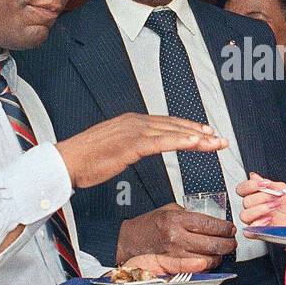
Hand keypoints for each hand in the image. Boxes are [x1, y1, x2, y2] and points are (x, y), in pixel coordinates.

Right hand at [57, 114, 227, 188]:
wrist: (66, 162)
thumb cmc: (85, 160)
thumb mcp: (113, 149)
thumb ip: (130, 145)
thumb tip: (141, 148)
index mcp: (131, 122)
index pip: (166, 123)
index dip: (188, 127)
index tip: (206, 132)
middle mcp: (135, 122)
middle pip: (174, 125)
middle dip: (199, 131)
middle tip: (220, 138)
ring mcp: (133, 131)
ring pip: (172, 132)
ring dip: (197, 137)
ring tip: (216, 142)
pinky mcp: (130, 144)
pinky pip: (162, 142)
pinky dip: (181, 141)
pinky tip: (196, 143)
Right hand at [115, 203, 236, 268]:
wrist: (126, 241)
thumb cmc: (149, 225)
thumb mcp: (169, 210)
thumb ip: (189, 214)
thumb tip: (212, 222)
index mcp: (176, 219)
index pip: (210, 224)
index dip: (225, 228)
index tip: (231, 229)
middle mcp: (176, 237)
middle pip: (212, 244)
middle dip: (227, 245)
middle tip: (231, 243)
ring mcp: (174, 255)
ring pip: (207, 261)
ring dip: (219, 258)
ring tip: (221, 253)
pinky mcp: (171, 269)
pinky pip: (196, 272)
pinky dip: (206, 269)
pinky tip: (210, 263)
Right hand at [237, 172, 285, 227]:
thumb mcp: (284, 190)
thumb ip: (268, 184)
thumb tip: (253, 176)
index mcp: (258, 196)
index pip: (242, 189)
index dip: (250, 185)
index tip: (264, 184)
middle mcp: (255, 208)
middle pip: (245, 201)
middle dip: (262, 197)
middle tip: (275, 198)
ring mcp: (256, 220)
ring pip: (244, 215)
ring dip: (260, 210)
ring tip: (273, 207)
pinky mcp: (258, 232)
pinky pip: (249, 231)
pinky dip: (258, 224)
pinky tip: (269, 220)